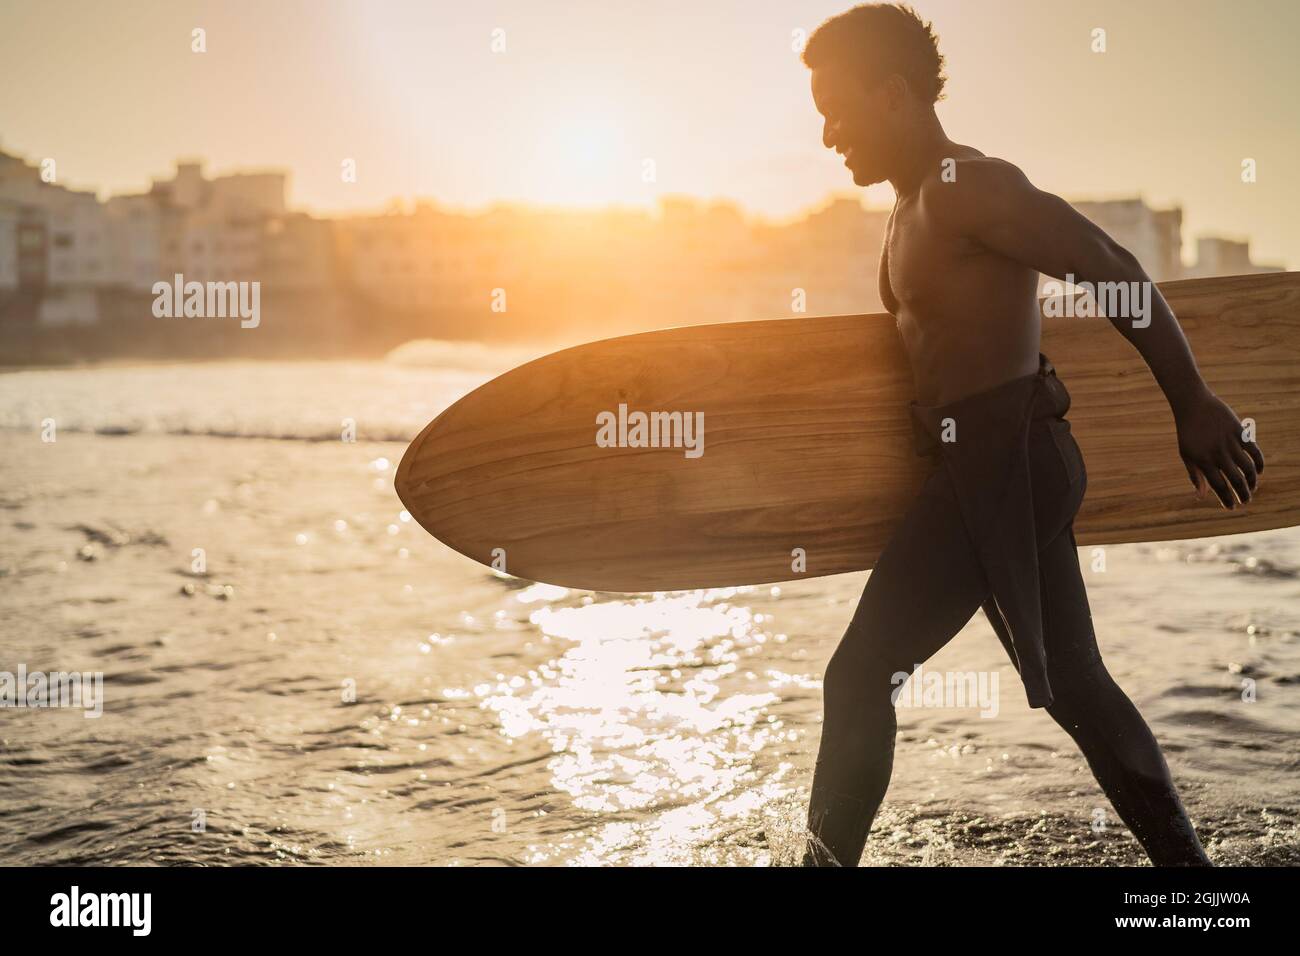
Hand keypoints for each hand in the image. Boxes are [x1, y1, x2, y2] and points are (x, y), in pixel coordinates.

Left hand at [1174, 392, 1263, 508]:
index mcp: (1203, 461)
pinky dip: (1259, 463)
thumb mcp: (1186, 454)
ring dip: (1252, 482)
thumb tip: (1201, 496)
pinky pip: (1254, 451)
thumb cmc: (1188, 433)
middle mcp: (1218, 454)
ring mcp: (1230, 443)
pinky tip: (1258, 472)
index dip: (1226, 499)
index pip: (1218, 487)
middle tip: (1245, 501)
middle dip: (1242, 494)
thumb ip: (1194, 475)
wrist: (1194, 405)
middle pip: (1236, 480)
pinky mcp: (1240, 433)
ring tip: (1251, 488)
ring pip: (1247, 468)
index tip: (1231, 507)